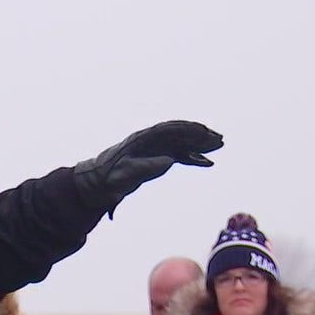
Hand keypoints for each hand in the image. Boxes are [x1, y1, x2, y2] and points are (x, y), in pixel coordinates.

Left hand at [72, 121, 222, 215]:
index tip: (203, 131)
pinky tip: (206, 163)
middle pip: (178, 134)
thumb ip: (146, 168)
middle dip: (199, 135)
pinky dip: (193, 158)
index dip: (187, 129)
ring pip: (181, 144)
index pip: (168, 129)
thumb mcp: (125, 175)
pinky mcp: (156, 160)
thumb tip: (169, 161)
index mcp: (141, 140)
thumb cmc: (107, 179)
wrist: (95, 184)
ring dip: (200, 144)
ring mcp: (153, 150)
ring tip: (218, 146)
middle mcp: (150, 141)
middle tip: (219, 139)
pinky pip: (178, 156)